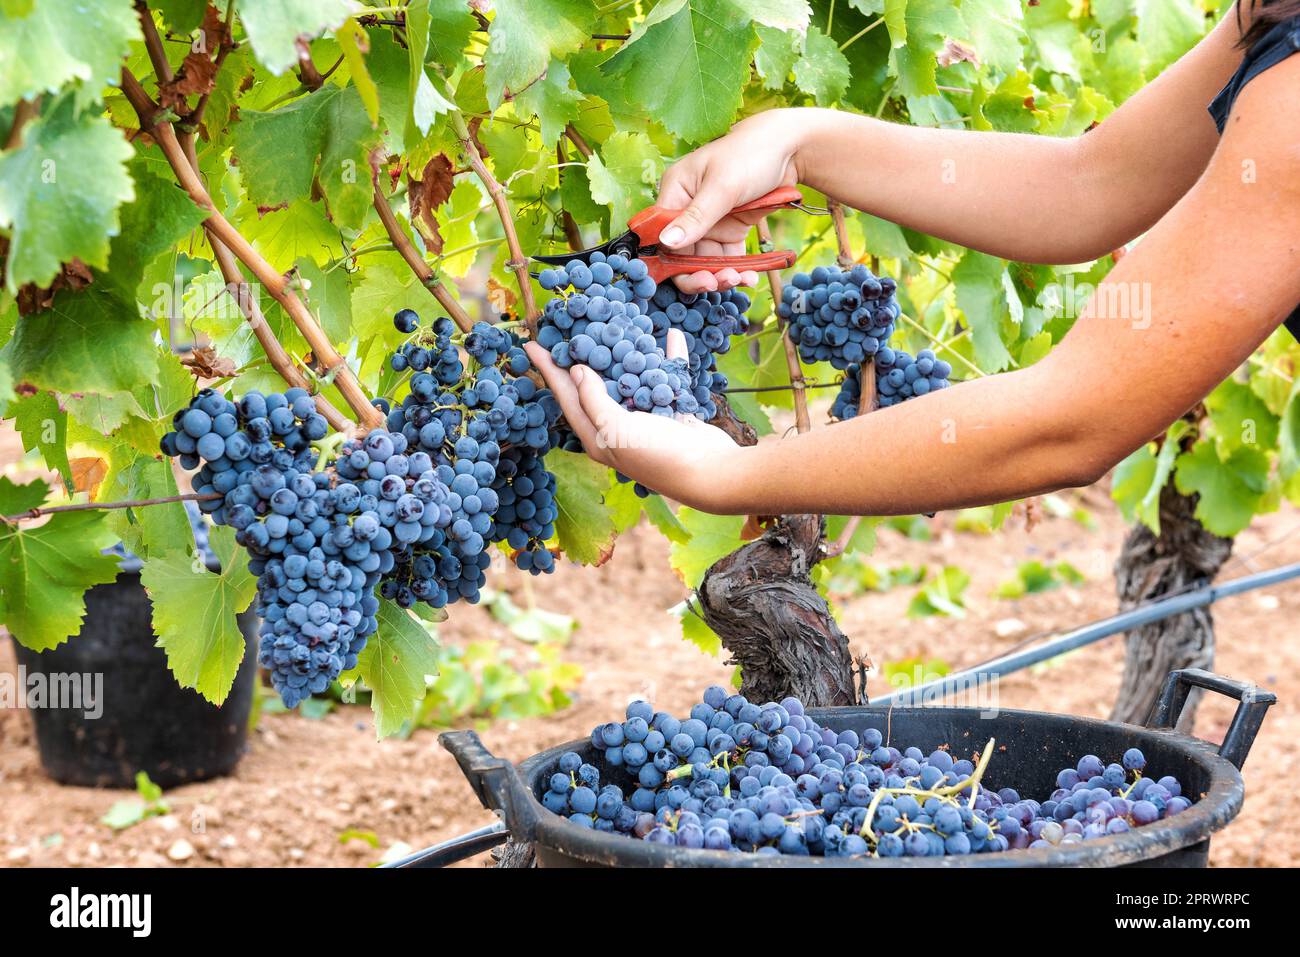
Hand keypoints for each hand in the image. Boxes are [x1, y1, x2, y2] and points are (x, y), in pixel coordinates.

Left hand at [524, 330, 745, 511]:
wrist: (711, 474)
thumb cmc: (658, 455)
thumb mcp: (615, 429)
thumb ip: (593, 399)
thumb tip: (577, 370)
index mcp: (597, 436)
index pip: (565, 397)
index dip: (547, 370)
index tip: (529, 343)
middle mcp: (617, 428)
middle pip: (593, 386)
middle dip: (580, 357)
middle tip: (568, 329)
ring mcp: (646, 420)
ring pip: (630, 379)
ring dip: (623, 354)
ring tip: (612, 327)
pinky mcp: (673, 413)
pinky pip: (666, 379)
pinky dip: (668, 358)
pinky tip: (671, 336)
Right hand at [656, 109, 804, 293]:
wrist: (791, 147)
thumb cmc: (751, 154)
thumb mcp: (723, 186)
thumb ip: (696, 217)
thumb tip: (665, 242)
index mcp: (676, 192)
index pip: (663, 235)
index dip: (672, 261)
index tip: (693, 278)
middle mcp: (688, 209)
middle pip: (683, 253)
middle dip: (700, 272)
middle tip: (717, 284)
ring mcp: (710, 221)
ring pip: (707, 259)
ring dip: (721, 274)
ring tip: (741, 279)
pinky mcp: (731, 228)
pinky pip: (728, 256)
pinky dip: (737, 269)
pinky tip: (750, 277)